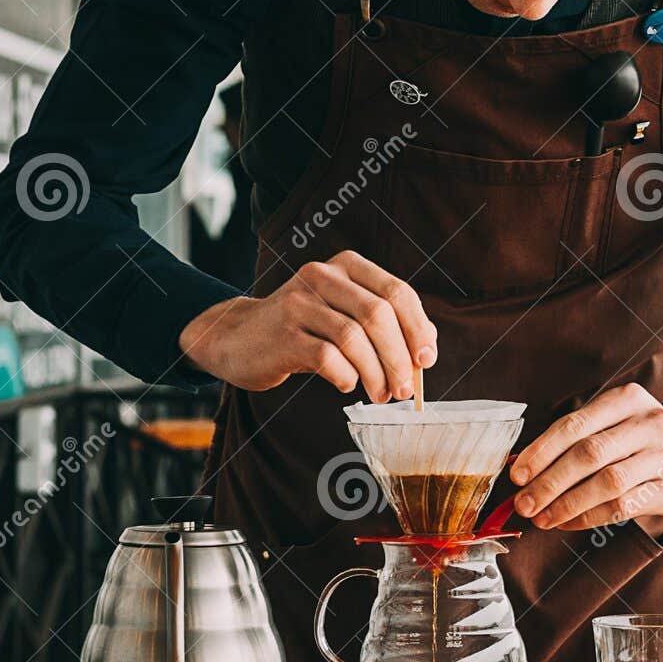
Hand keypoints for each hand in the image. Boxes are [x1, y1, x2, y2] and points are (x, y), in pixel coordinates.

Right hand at [177, 250, 436, 400]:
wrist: (236, 337)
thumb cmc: (302, 330)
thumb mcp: (342, 314)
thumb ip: (383, 324)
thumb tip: (426, 350)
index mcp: (346, 266)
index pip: (397, 292)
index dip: (418, 328)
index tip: (426, 360)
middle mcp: (322, 276)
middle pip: (379, 315)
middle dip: (399, 358)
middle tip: (404, 389)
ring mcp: (299, 303)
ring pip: (355, 338)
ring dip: (376, 374)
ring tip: (381, 395)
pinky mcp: (283, 334)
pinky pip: (328, 359)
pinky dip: (347, 377)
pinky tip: (348, 386)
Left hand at [509, 385, 662, 532]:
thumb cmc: (641, 435)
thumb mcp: (615, 420)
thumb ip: (574, 438)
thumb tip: (522, 466)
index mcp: (628, 399)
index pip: (576, 424)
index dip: (542, 451)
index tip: (517, 475)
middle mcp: (650, 423)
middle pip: (589, 454)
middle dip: (549, 482)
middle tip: (524, 503)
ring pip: (607, 483)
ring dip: (567, 504)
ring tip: (542, 517)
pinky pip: (623, 506)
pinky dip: (589, 517)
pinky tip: (568, 522)